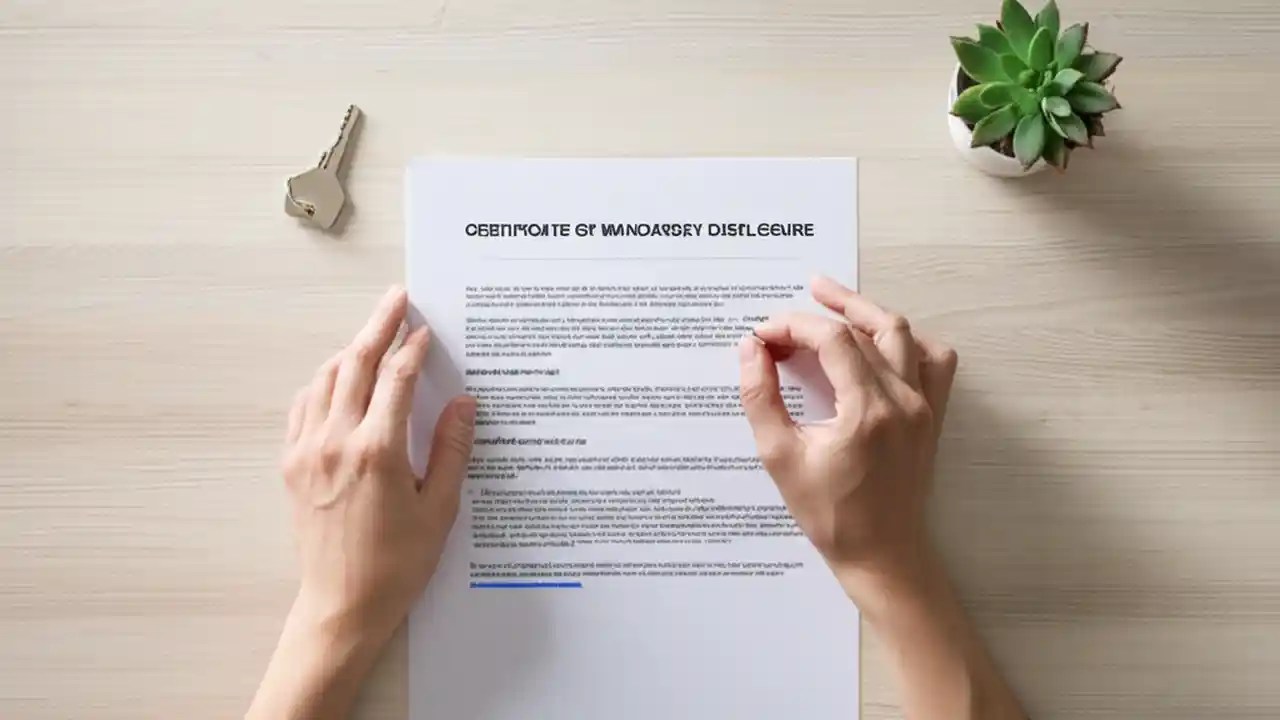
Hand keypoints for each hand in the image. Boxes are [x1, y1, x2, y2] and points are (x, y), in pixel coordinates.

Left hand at [281, 286, 475, 647]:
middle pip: (357, 364)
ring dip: (352, 351)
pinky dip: (324, 382)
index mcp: (377, 451)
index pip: (397, 378)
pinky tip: (339, 379)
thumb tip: (463, 403)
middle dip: (379, 326)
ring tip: (374, 336)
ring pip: (326, 379)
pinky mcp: (291, 465)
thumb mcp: (439, 509)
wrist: (342, 605)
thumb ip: (451, 449)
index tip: (426, 329)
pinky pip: (304, 406)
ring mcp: (307, 451)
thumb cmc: (397, 565)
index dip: (414, 348)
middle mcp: (335, 442)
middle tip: (397, 300)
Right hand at [737, 276, 957, 601]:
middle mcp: (904, 400)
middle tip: (803, 292)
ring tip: (837, 303)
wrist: (882, 554)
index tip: (763, 335)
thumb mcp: (780, 458)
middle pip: (872, 326)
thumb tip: (751, 350)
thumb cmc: (830, 515)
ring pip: (903, 335)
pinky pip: (933, 360)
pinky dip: (908, 340)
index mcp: (867, 410)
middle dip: (832, 306)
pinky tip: (881, 340)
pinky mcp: (931, 416)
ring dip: (869, 313)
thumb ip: (760, 398)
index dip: (793, 325)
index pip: (831, 340)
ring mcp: (924, 406)